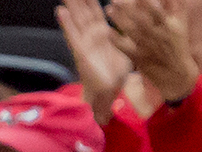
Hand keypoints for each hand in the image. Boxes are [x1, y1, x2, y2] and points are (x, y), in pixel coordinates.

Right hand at [57, 0, 132, 122]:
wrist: (109, 92)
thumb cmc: (116, 72)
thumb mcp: (128, 47)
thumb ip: (130, 32)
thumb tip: (140, 18)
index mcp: (102, 32)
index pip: (95, 9)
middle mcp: (91, 35)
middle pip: (83, 10)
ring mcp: (84, 42)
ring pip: (76, 18)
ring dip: (70, 5)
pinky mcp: (81, 52)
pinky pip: (72, 35)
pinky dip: (66, 23)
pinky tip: (61, 11)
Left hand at [109, 0, 199, 103]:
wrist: (177, 74)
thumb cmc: (178, 45)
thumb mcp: (181, 24)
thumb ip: (175, 5)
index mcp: (169, 26)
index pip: (156, 12)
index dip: (145, 3)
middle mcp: (158, 37)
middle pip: (141, 21)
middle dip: (127, 9)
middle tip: (115, 0)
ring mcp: (149, 49)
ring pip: (132, 33)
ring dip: (119, 21)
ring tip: (109, 10)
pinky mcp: (140, 59)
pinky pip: (126, 49)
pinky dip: (117, 41)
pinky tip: (108, 32)